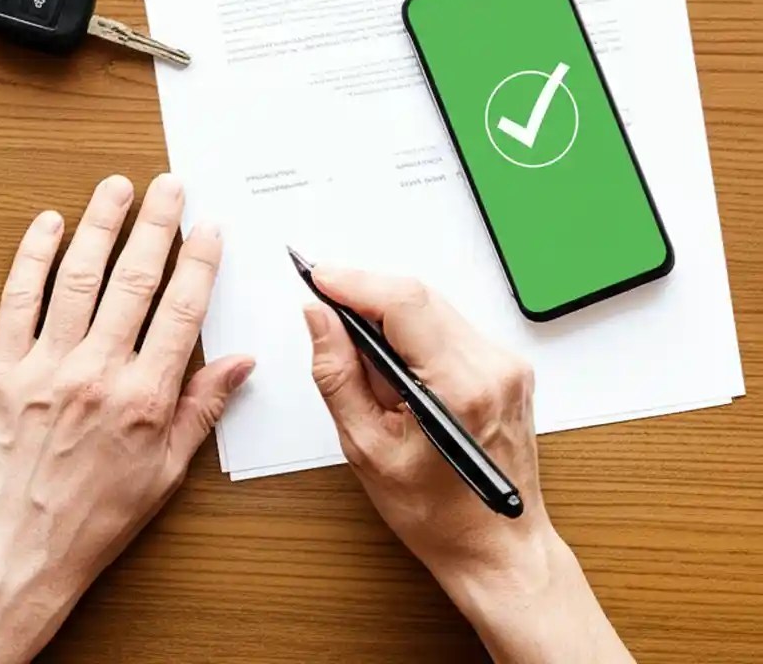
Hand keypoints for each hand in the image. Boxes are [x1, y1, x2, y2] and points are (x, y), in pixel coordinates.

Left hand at [0, 175, 252, 663]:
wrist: (18, 549)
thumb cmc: (94, 518)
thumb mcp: (166, 471)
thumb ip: (202, 409)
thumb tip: (240, 363)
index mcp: (145, 398)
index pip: (181, 311)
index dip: (199, 262)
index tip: (209, 228)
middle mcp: (97, 373)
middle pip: (134, 280)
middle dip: (157, 225)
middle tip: (170, 187)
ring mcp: (44, 367)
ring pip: (77, 277)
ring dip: (100, 225)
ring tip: (117, 188)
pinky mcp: (0, 370)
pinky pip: (18, 299)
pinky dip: (33, 256)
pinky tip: (49, 225)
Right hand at [304, 267, 632, 663]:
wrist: (497, 547)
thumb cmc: (438, 515)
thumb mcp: (367, 448)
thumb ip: (338, 374)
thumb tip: (319, 319)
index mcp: (460, 387)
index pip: (404, 303)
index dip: (354, 282)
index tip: (318, 278)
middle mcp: (493, 367)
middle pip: (419, 297)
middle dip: (365, 296)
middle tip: (323, 308)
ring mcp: (507, 366)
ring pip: (434, 309)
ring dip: (388, 316)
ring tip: (355, 348)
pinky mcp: (507, 369)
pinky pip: (450, 328)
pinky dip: (413, 334)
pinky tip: (392, 364)